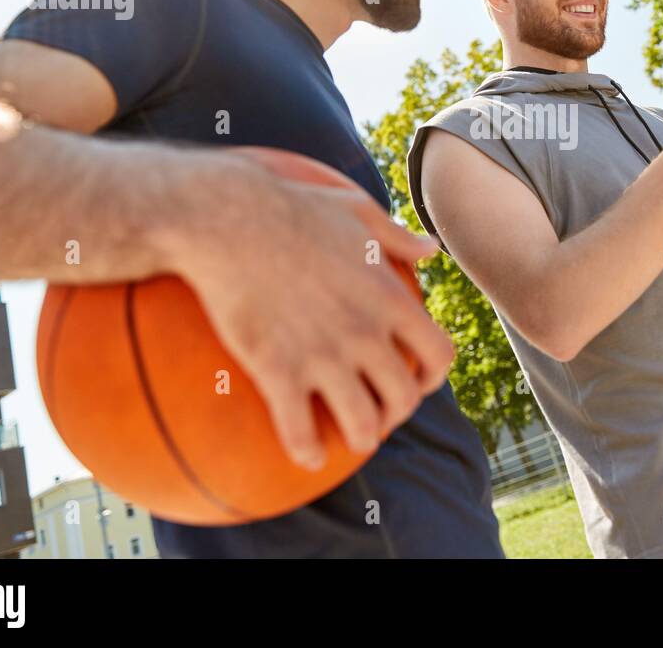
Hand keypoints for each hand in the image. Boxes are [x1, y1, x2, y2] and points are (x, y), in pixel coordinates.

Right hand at [169, 152, 455, 470]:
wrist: (225, 217)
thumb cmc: (290, 207)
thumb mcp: (356, 211)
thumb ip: (398, 237)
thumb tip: (431, 250)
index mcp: (388, 296)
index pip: (438, 354)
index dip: (433, 376)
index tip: (417, 381)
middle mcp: (365, 332)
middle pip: (405, 398)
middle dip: (397, 413)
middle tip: (378, 413)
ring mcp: (323, 355)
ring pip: (364, 426)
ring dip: (362, 439)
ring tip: (349, 437)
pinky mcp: (277, 370)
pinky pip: (301, 432)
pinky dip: (307, 451)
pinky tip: (305, 454)